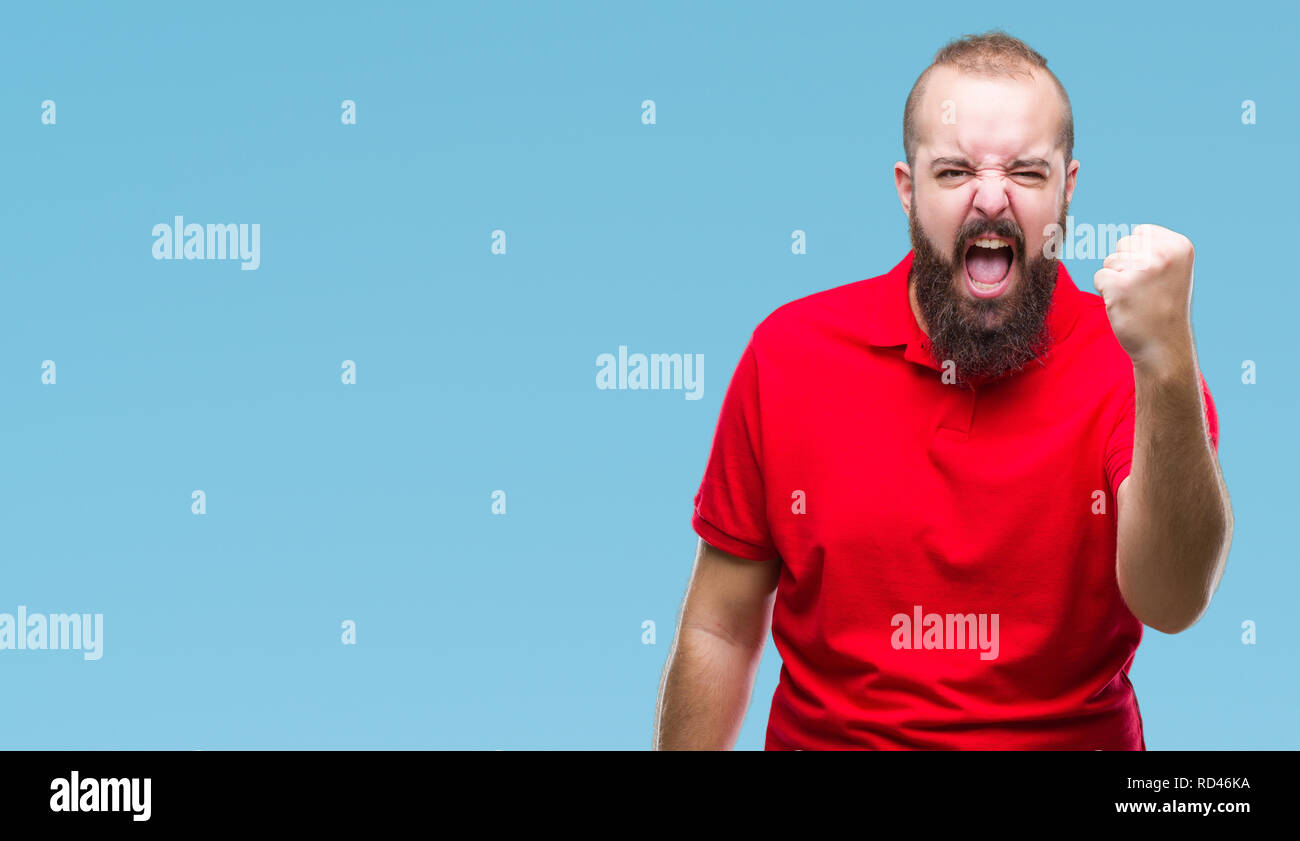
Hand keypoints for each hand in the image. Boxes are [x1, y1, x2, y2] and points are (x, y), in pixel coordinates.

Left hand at [1093, 224, 1195, 372]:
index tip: (1154, 276)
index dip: (1140, 254)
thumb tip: (1118, 234)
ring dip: (1116, 278)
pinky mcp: (1120, 286)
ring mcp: (1142, 270)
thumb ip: (1153, 247)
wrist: (1164, 345)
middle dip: (1126, 265)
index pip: (1141, 232)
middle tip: (1144, 289)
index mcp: (1180, 246)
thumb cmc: (1163, 306)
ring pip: (1110, 260)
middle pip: (1123, 244)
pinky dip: (1106, 291)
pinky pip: (1099, 277)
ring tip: (1136, 297)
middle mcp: (1163, 254)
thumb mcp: (1172, 269)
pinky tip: (1125, 305)